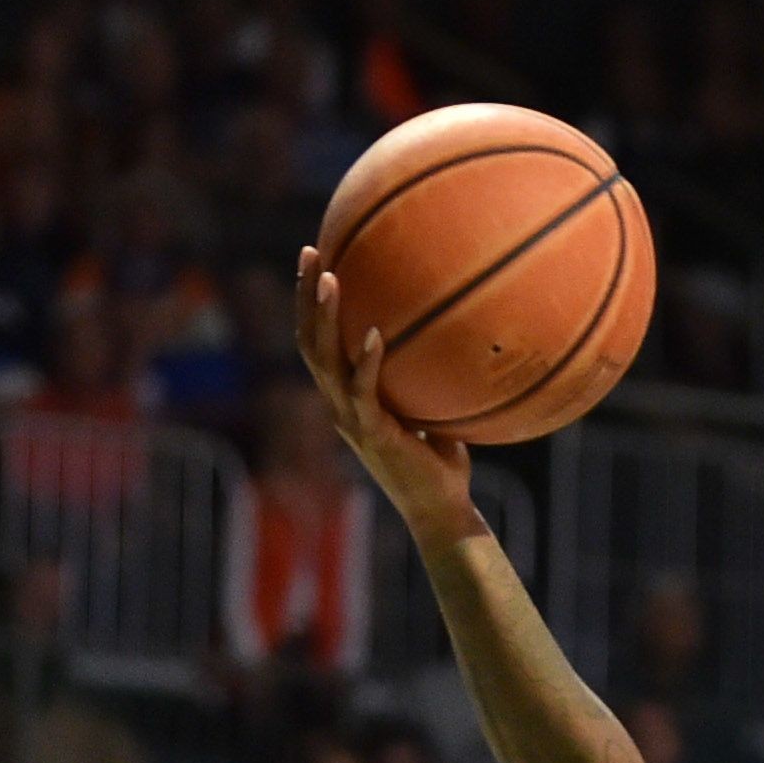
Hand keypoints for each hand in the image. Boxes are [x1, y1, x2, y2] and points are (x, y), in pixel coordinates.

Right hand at [294, 256, 478, 528]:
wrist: (440, 510)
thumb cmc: (442, 463)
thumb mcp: (434, 409)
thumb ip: (432, 375)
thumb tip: (459, 329)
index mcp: (347, 397)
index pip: (318, 342)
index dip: (310, 303)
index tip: (316, 259)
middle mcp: (340, 405)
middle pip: (309, 341)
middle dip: (305, 296)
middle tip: (310, 252)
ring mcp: (351, 420)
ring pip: (324, 362)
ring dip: (324, 318)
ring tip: (329, 278)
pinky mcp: (371, 434)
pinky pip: (363, 392)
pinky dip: (366, 362)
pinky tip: (375, 334)